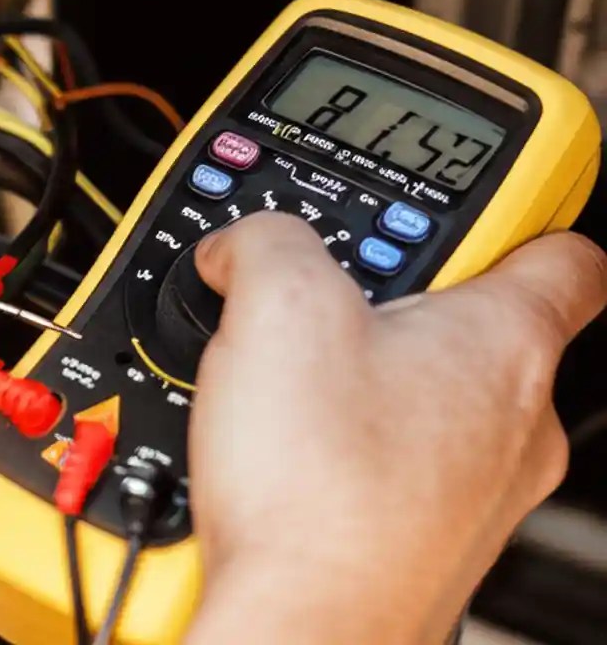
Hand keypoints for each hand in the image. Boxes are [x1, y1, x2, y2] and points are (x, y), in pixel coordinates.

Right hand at [184, 213, 606, 643]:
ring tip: (285, 383)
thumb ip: (268, 243)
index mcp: (505, 343)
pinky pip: (396, 467)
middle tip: (322, 305)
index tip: (470, 210)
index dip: (520, 216)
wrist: (302, 627)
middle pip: (474, 330)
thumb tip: (245, 244)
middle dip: (396, 306)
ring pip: (430, 405)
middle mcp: (517, 424)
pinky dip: (347, 448)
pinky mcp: (427, 542)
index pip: (566, 254)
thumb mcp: (277, 310)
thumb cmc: (319, 493)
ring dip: (362, 381)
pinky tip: (285, 454)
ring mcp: (478, 493)